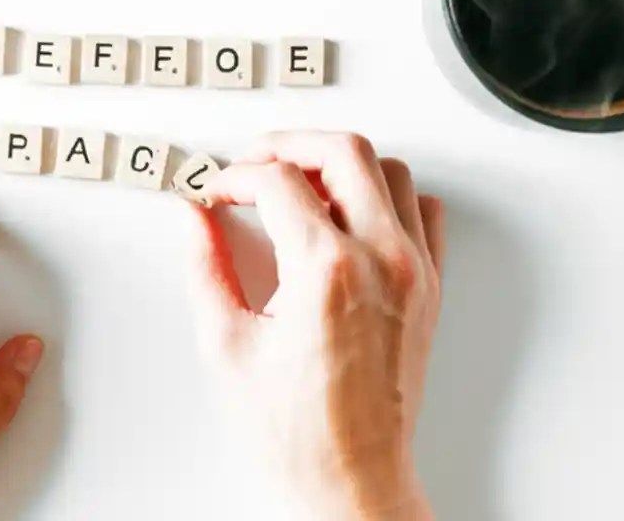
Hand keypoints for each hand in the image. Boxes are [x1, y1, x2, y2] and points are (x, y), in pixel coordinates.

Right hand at [187, 132, 442, 520]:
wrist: (353, 479)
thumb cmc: (297, 432)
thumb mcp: (227, 344)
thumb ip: (205, 267)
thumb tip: (193, 219)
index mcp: (325, 269)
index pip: (277, 180)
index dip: (235, 176)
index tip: (217, 192)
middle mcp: (380, 260)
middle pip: (343, 151)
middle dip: (289, 144)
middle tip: (256, 163)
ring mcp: (413, 272)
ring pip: (390, 172)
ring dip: (341, 166)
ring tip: (300, 186)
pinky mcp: (429, 289)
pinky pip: (425, 213)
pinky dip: (390, 198)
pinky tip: (354, 215)